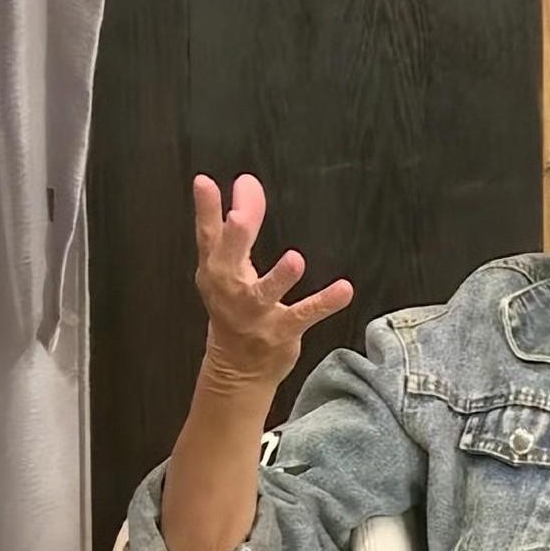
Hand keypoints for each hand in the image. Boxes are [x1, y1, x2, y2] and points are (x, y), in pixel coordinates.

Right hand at [191, 173, 353, 397]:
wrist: (237, 369)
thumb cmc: (233, 307)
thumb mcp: (228, 265)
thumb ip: (237, 222)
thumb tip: (246, 181)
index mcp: (215, 270)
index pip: (207, 235)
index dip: (206, 209)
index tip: (205, 182)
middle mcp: (230, 290)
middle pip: (229, 260)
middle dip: (234, 238)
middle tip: (238, 216)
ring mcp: (255, 313)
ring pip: (265, 293)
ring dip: (279, 278)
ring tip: (295, 259)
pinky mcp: (281, 331)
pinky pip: (304, 315)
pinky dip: (324, 303)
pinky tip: (344, 289)